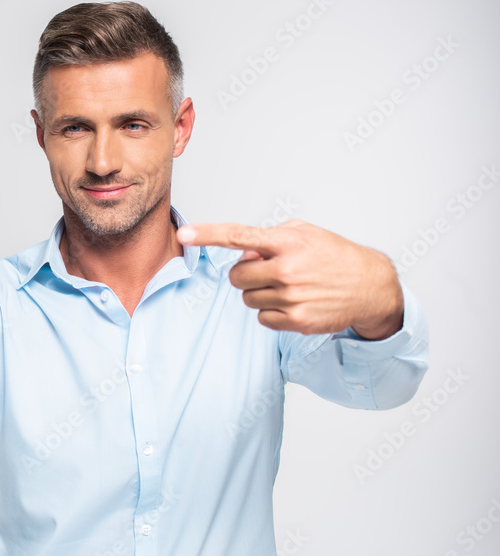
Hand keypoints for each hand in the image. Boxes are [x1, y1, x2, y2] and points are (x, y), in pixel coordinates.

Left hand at [176, 219, 403, 338]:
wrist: (371, 287)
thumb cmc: (334, 256)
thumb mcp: (304, 233)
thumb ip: (267, 238)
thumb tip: (241, 253)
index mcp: (287, 242)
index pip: (238, 236)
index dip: (207, 234)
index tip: (184, 234)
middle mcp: (287, 269)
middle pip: (236, 275)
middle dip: (246, 274)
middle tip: (269, 271)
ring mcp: (292, 297)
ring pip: (247, 298)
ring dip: (260, 292)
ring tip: (289, 286)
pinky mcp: (297, 321)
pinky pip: (262, 318)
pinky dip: (272, 311)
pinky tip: (294, 303)